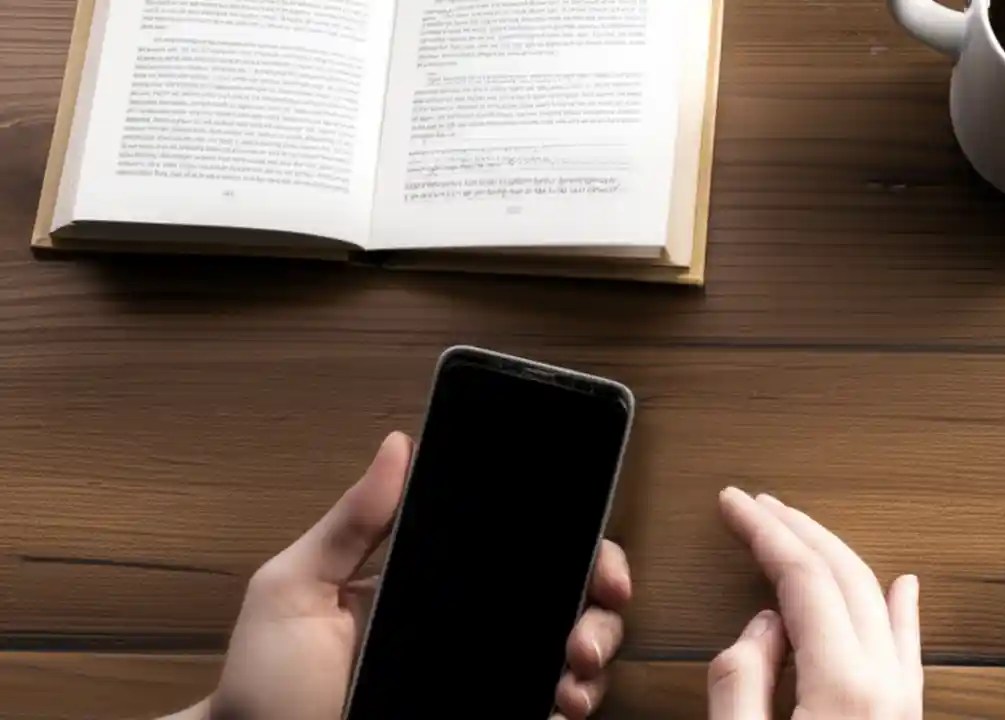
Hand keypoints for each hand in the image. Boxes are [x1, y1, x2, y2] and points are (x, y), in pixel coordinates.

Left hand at [178, 432, 630, 719]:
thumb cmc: (264, 681)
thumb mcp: (293, 589)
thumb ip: (349, 524)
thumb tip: (398, 442)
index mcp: (430, 585)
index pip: (513, 550)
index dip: (567, 543)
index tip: (592, 547)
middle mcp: (466, 628)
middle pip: (559, 598)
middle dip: (599, 598)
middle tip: (601, 607)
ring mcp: (479, 679)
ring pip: (566, 655)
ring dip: (593, 649)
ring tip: (577, 668)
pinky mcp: (485, 717)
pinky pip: (542, 707)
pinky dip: (570, 702)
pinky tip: (563, 703)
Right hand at [710, 488, 922, 719]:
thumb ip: (741, 685)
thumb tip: (761, 628)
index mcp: (844, 688)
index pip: (804, 579)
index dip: (765, 531)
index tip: (734, 503)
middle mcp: (885, 686)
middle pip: (844, 577)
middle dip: (797, 530)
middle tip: (757, 506)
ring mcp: (903, 703)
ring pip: (877, 602)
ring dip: (836, 557)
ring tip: (799, 532)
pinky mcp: (905, 719)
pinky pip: (908, 646)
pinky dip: (900, 607)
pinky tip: (902, 584)